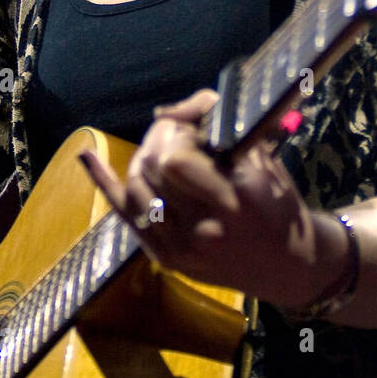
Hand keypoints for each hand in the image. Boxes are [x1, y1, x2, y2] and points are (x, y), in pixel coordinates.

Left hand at [77, 88, 347, 306]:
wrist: (290, 266)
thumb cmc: (278, 203)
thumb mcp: (262, 159)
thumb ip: (218, 130)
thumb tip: (169, 111)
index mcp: (237, 196)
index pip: (176, 156)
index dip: (176, 131)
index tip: (192, 123)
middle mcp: (207, 227)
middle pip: (151, 169)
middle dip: (159, 140)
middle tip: (176, 134)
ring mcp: (183, 248)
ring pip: (135, 188)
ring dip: (144, 160)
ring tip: (163, 152)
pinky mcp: (168, 260)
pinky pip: (126, 216)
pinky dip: (104, 182)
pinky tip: (86, 156)